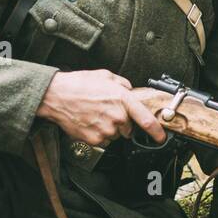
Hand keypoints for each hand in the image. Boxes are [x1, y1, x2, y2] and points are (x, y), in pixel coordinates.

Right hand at [36, 69, 165, 146]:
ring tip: (95, 115)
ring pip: (115, 135)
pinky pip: (103, 141)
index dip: (156, 131)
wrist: (56, 96)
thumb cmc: (78, 84)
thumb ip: (123, 84)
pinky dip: (98, 134)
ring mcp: (106, 130)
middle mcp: (117, 117)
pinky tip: (89, 122)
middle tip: (106, 111)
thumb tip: (129, 90)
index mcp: (123, 100)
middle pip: (128, 128)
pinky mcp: (94, 140)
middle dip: (122, 122)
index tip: (161, 137)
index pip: (146, 120)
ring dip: (109, 128)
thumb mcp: (105, 76)